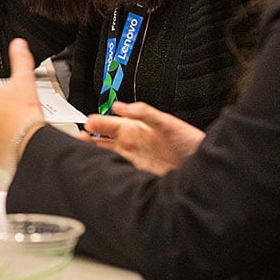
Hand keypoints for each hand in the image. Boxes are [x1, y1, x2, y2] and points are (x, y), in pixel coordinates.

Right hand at [77, 101, 204, 174]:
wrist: (202, 167)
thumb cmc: (189, 142)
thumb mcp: (167, 123)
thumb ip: (145, 113)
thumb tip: (121, 106)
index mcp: (136, 127)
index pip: (110, 123)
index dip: (97, 122)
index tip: (87, 123)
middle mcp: (132, 143)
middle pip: (104, 139)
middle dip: (89, 138)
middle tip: (77, 138)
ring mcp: (134, 159)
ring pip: (107, 154)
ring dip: (94, 153)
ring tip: (81, 151)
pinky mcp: (138, 173)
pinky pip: (117, 169)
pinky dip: (106, 168)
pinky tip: (99, 168)